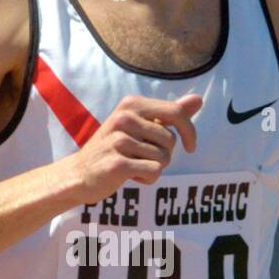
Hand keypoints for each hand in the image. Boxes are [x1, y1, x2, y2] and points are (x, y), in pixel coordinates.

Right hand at [66, 93, 203, 204]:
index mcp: (131, 104)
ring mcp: (119, 140)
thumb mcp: (140, 126)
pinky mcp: (118, 164)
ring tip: (134, 166)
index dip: (190, 131)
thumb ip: (169, 114)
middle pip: (171, 140)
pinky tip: (131, 177)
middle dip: (164, 155)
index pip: (176, 113)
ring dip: (154, 168)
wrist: (80, 173)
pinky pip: (154, 172)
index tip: (190, 147)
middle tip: (142, 158)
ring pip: (164, 159)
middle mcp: (124, 118)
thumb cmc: (115, 149)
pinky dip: (148, 179)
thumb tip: (198, 99)